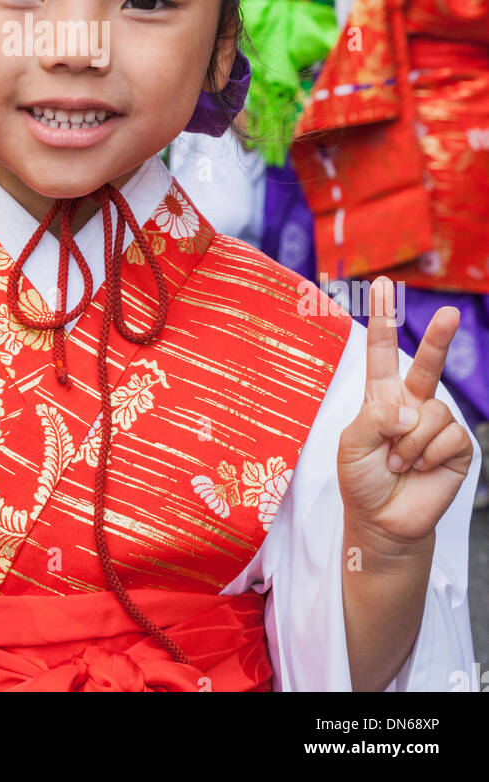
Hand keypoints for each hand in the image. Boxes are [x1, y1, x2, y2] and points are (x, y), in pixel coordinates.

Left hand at [338, 278, 472, 545]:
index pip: (380, 351)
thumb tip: (410, 410)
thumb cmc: (362, 480)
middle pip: (426, 363)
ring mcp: (435, 425)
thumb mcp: (352, 444)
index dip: (382, 319)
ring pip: (433, 412)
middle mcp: (411, 404)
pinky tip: (419, 468)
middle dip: (439, 338)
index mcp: (381, 397)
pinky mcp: (456, 448)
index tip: (381, 286)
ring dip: (411, 442)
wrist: (383, 522)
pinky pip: (449, 436)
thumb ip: (374, 417)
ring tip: (399, 463)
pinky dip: (429, 453)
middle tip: (450, 313)